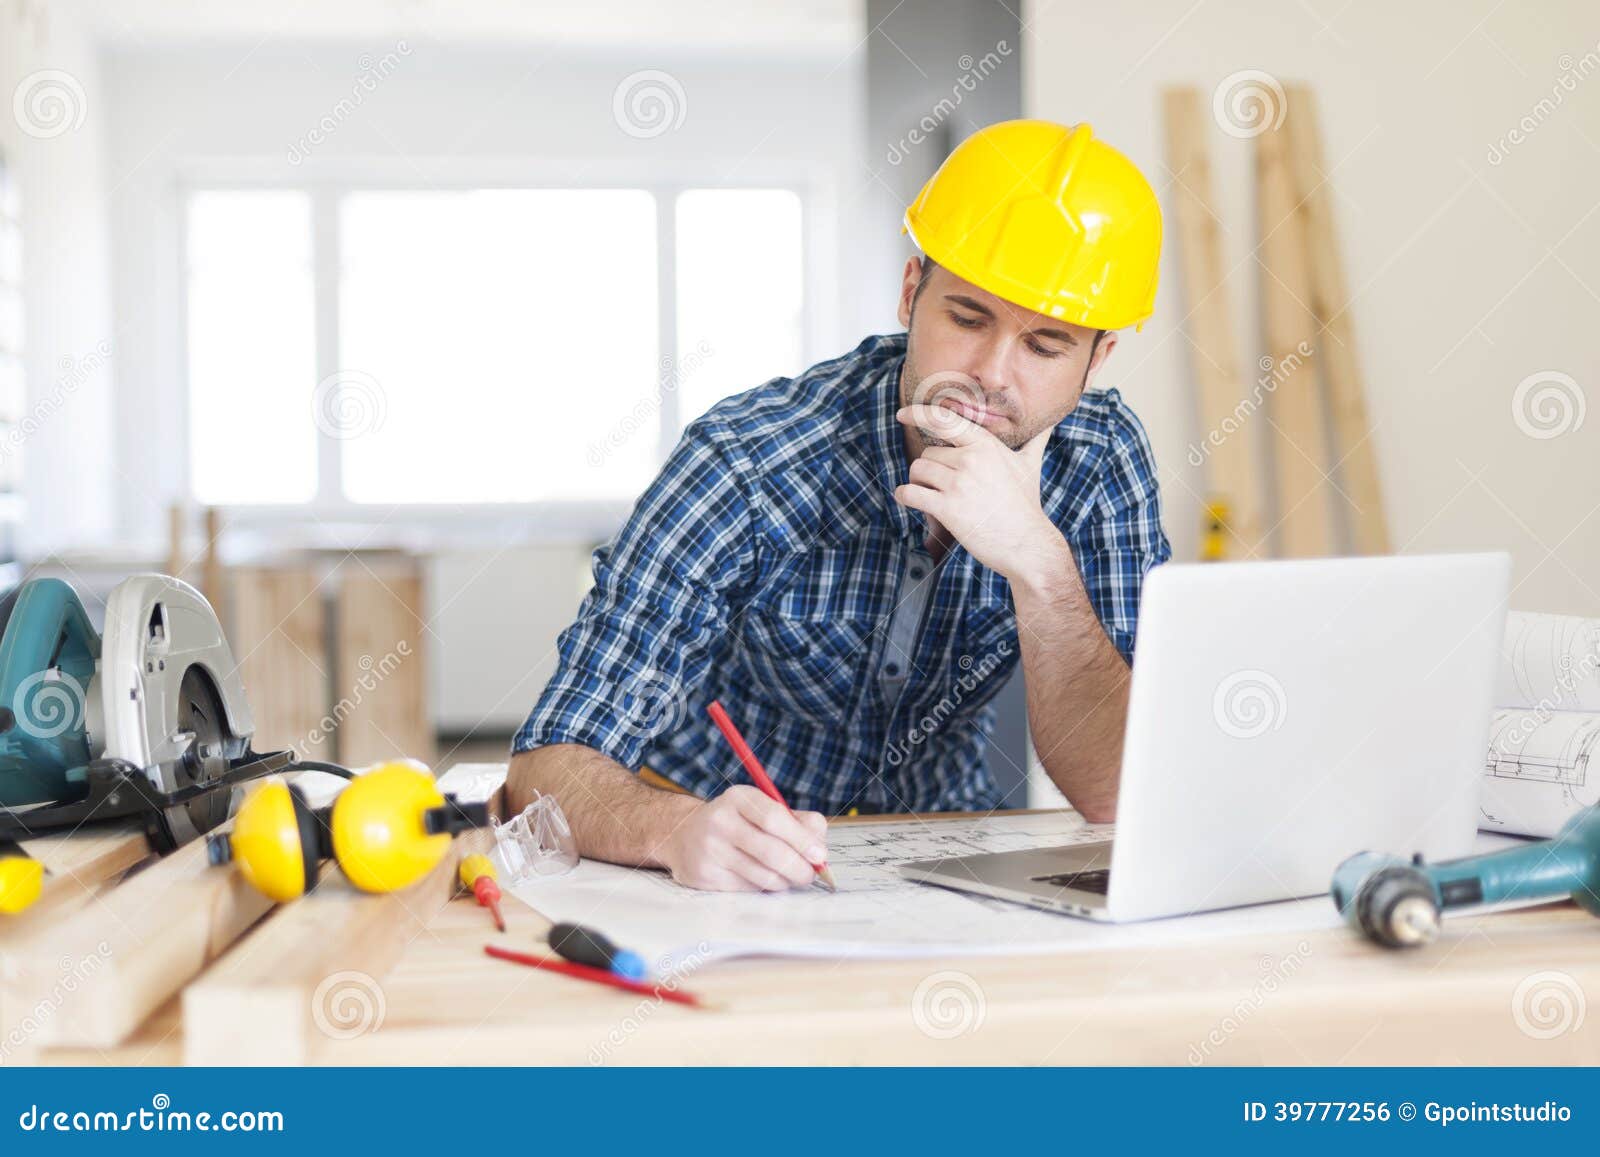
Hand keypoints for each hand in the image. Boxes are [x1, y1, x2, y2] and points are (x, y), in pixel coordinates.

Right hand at [659, 785, 828, 891]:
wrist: (684, 836)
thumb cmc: (736, 823)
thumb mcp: (762, 809)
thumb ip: (797, 820)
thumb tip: (820, 845)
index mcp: (738, 798)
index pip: (775, 818)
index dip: (802, 839)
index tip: (820, 854)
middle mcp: (720, 821)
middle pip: (772, 852)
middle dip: (800, 868)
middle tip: (810, 874)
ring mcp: (710, 850)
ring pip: (763, 876)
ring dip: (785, 881)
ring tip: (789, 877)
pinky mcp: (705, 876)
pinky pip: (749, 889)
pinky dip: (764, 888)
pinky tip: (762, 878)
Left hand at [894, 404, 1069, 587]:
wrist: (1028, 544)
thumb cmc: (1026, 505)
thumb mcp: (1031, 466)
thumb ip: (1037, 440)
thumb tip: (1053, 422)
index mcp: (986, 445)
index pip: (945, 420)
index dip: (919, 414)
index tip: (902, 414)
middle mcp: (972, 459)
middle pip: (928, 453)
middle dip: (931, 471)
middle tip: (945, 489)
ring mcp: (959, 484)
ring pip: (917, 471)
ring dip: (919, 485)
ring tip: (934, 498)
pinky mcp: (948, 509)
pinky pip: (910, 493)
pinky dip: (905, 496)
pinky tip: (909, 500)